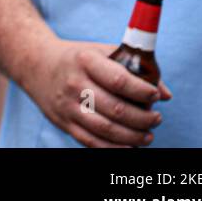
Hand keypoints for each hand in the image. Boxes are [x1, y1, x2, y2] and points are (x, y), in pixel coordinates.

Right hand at [22, 37, 172, 147]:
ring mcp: (68, 105)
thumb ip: (134, 68)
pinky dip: (115, 149)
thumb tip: (166, 94)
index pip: (120, 80)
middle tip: (156, 118)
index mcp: (85, 61)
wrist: (35, 65)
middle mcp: (75, 84)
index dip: (143, 92)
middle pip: (116, 109)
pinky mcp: (64, 122)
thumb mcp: (101, 52)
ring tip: (148, 135)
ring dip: (133, 136)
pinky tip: (131, 146)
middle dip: (144, 118)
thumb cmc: (77, 58)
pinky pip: (92, 142)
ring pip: (106, 129)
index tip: (155, 96)